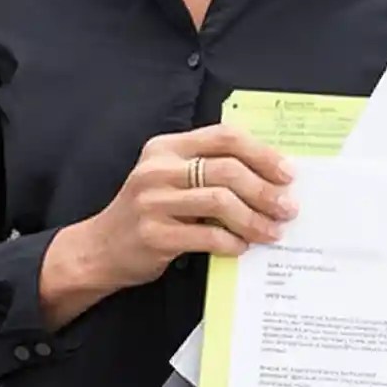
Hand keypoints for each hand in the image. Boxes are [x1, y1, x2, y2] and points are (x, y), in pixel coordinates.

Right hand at [79, 124, 296, 288]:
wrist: (99, 249)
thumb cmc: (145, 214)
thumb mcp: (168, 179)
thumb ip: (205, 170)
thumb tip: (267, 178)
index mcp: (166, 148)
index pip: (223, 137)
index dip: (261, 153)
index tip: (287, 173)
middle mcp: (158, 169)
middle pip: (227, 170)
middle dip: (265, 190)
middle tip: (287, 208)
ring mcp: (153, 202)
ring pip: (220, 202)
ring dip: (254, 219)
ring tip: (272, 232)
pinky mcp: (154, 235)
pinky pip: (206, 236)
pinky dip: (231, 242)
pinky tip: (242, 247)